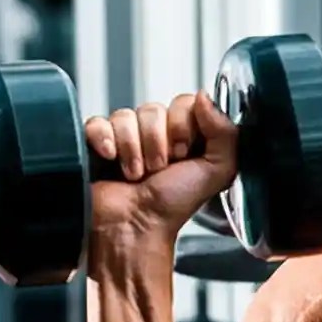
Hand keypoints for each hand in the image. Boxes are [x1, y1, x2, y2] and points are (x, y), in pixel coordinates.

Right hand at [84, 92, 237, 249]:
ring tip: (137, 175)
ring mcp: (124, 138)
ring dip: (133, 148)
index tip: (184, 154)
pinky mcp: (96, 144)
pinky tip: (111, 159)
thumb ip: (225, 132)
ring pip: (125, 115)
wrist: (135, 226)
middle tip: (159, 169)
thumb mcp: (217, 171)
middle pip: (154, 108)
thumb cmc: (174, 205)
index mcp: (186, 137)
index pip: (185, 103)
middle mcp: (156, 135)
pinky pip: (97, 122)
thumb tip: (203, 95)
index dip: (183, 125)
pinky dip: (104, 139)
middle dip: (158, 142)